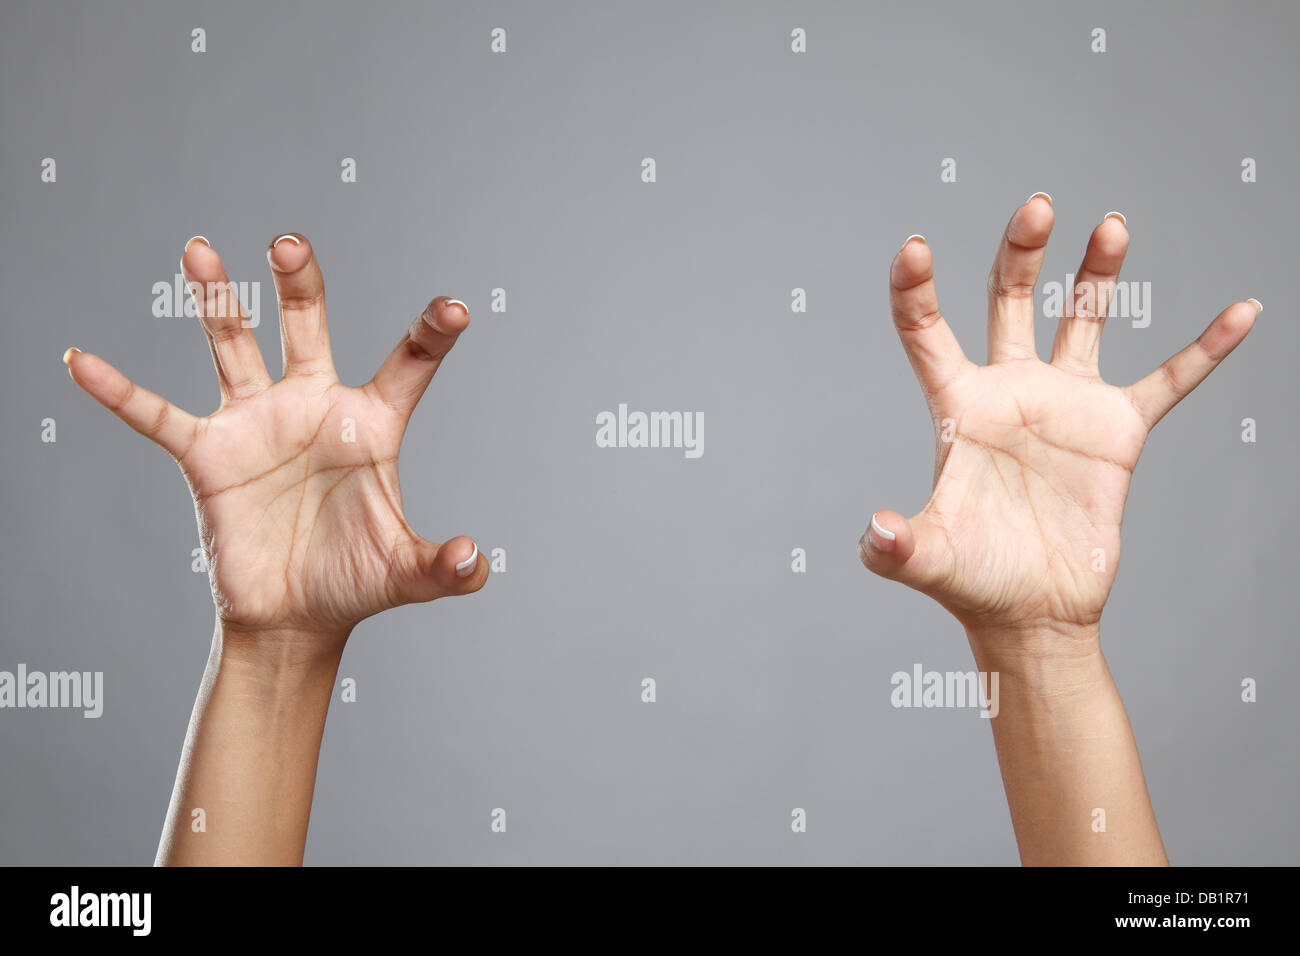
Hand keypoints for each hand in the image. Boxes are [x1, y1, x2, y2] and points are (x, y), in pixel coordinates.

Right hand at [65, 233, 486, 648]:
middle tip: (289, 245)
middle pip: (307, 326)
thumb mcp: (405, 573)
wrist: (293, 618)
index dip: (430, 335)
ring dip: (216, 300)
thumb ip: (446, 567)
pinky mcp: (208, 455)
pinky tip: (84, 363)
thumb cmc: (354, 583)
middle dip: (299, 285)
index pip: (407, 366)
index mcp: (370, 426)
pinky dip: (120, 393)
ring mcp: (257, 424)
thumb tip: (475, 561)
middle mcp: (312, 407)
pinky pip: (155, 416)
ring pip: (233, 344)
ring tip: (201, 250)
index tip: (455, 307)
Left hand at [859, 196, 1257, 645]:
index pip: (927, 334)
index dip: (915, 291)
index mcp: (959, 408)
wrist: (1033, 613)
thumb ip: (895, 547)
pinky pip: (1169, 380)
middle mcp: (1010, 391)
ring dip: (1097, 271)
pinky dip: (1205, 349)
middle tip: (1038, 205)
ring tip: (1109, 224)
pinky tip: (1241, 312)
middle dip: (1022, 252)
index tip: (914, 248)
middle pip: (1010, 300)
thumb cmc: (973, 582)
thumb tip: (872, 535)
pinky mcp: (1117, 431)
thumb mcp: (929, 560)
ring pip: (1083, 318)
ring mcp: (1065, 405)